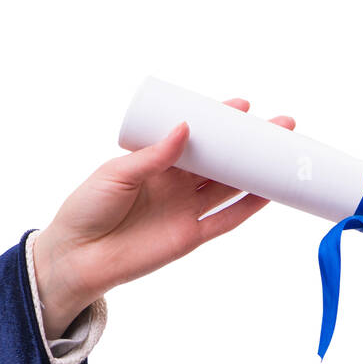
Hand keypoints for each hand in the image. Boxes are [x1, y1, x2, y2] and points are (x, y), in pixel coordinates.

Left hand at [32, 100, 294, 336]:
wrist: (79, 256)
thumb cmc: (88, 209)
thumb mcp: (116, 174)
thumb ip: (152, 157)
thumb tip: (184, 128)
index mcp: (158, 162)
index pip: (196, 136)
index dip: (220, 122)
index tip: (243, 107)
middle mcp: (177, 183)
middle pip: (222, 160)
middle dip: (249, 143)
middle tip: (279, 126)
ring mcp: (186, 209)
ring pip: (230, 187)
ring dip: (256, 171)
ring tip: (283, 153)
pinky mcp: (191, 236)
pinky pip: (227, 220)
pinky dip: (249, 208)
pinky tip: (270, 193)